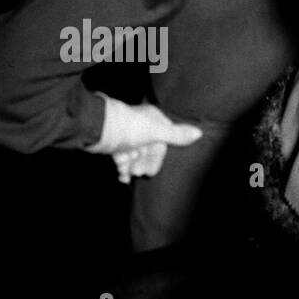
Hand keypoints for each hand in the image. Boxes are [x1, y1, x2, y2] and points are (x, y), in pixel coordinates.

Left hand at [86, 95, 202, 183]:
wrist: (98, 128)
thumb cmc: (129, 127)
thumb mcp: (157, 132)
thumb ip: (177, 135)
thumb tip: (200, 133)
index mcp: (153, 120)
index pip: (162, 142)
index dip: (157, 158)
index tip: (151, 170)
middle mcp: (141, 127)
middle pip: (148, 151)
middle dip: (143, 164)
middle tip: (138, 172)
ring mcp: (127, 136)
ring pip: (135, 156)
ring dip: (133, 167)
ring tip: (128, 174)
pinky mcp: (114, 144)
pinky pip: (123, 158)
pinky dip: (123, 169)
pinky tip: (122, 178)